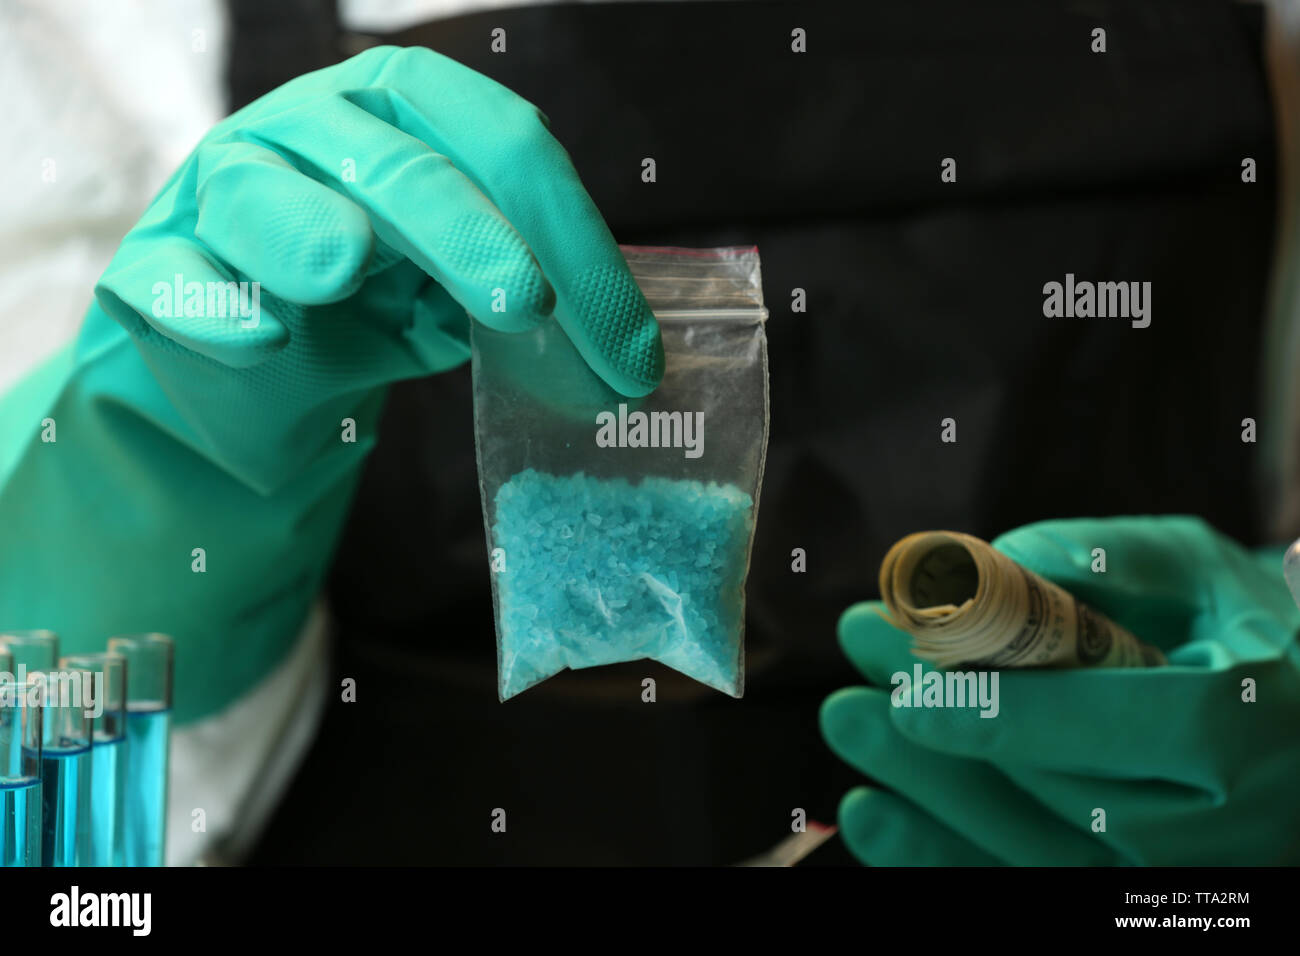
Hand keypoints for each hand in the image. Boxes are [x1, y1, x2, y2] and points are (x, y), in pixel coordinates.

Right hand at [92, 44, 662, 491]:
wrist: (252, 370)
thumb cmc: (369, 313)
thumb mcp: (458, 294)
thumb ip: (525, 302)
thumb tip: (628, 363)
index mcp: (407, 124)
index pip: (499, 144)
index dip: (571, 234)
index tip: (626, 346)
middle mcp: (313, 135)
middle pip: (397, 162)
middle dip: (467, 232)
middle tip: (527, 303)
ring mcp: (225, 194)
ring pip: (260, 192)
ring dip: (307, 229)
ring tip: (344, 269)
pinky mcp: (157, 267)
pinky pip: (172, 275)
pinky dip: (210, 304)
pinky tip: (259, 340)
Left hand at [820, 516, 1299, 864]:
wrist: (1291, 723)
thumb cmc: (1244, 632)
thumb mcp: (1202, 574)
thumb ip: (1115, 560)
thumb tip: (1002, 561)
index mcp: (1252, 728)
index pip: (1126, 732)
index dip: (1012, 715)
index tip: (912, 688)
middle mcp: (1226, 831)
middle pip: (1063, 804)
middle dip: (944, 748)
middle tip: (849, 692)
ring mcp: (1180, 887)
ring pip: (1038, 860)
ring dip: (929, 805)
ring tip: (849, 729)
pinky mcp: (1136, 907)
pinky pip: (1029, 893)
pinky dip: (945, 860)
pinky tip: (873, 813)